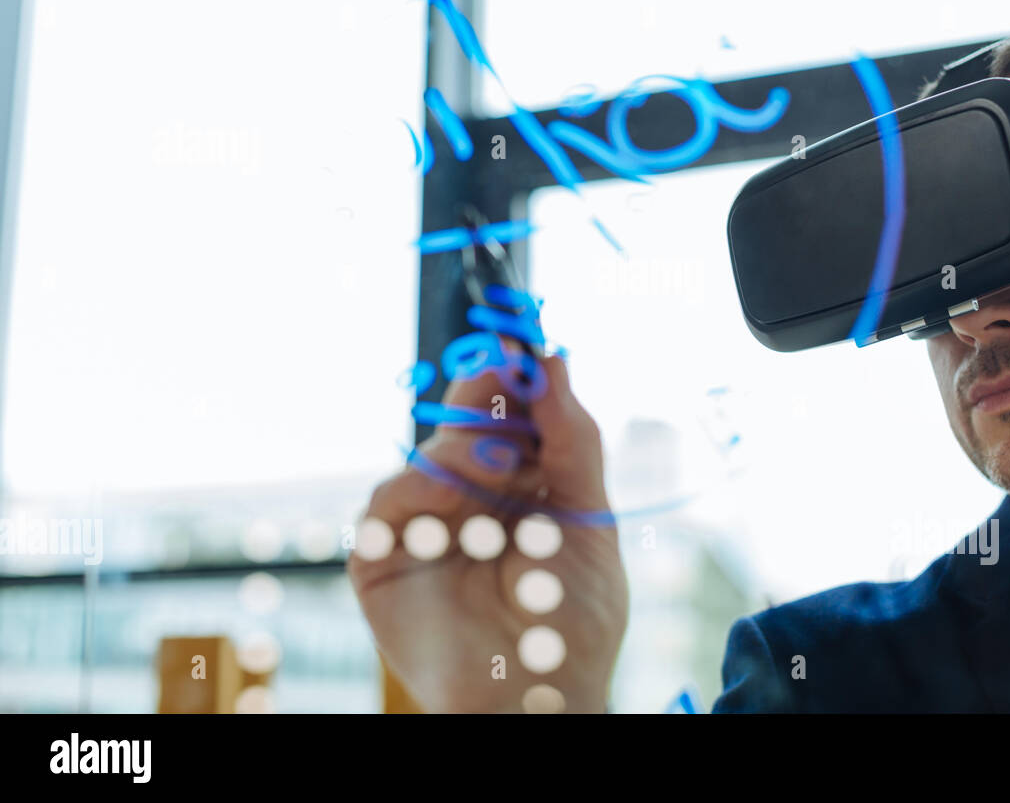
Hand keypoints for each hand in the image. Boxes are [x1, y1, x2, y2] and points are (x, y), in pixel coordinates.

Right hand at [348, 350, 628, 712]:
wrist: (540, 697)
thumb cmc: (573, 622)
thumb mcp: (590, 520)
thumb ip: (573, 441)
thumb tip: (555, 358)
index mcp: (521, 484)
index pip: (508, 413)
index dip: (515, 379)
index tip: (526, 349)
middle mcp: (470, 498)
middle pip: (462, 422)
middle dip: (485, 399)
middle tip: (506, 379)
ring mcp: (425, 527)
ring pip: (427, 456)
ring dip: (464, 449)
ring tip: (504, 465)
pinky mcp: (382, 561)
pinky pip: (384, 504)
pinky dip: (415, 488)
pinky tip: (450, 490)